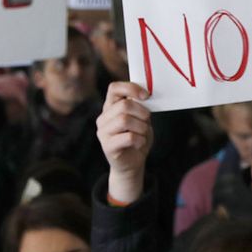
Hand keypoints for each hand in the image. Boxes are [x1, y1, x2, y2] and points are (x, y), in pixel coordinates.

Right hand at [97, 82, 153, 204]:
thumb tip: (146, 95)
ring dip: (141, 127)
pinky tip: (139, 144)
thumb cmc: (137, 138)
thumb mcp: (140, 119)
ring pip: (125, 120)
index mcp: (110, 107)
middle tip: (147, 120)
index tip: (147, 96)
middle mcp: (103, 118)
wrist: (132, 163)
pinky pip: (129, 137)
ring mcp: (103, 132)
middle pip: (123, 106)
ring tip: (143, 134)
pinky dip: (140, 140)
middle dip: (142, 112)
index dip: (131, 88)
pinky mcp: (108, 146)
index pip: (114, 88)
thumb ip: (140, 107)